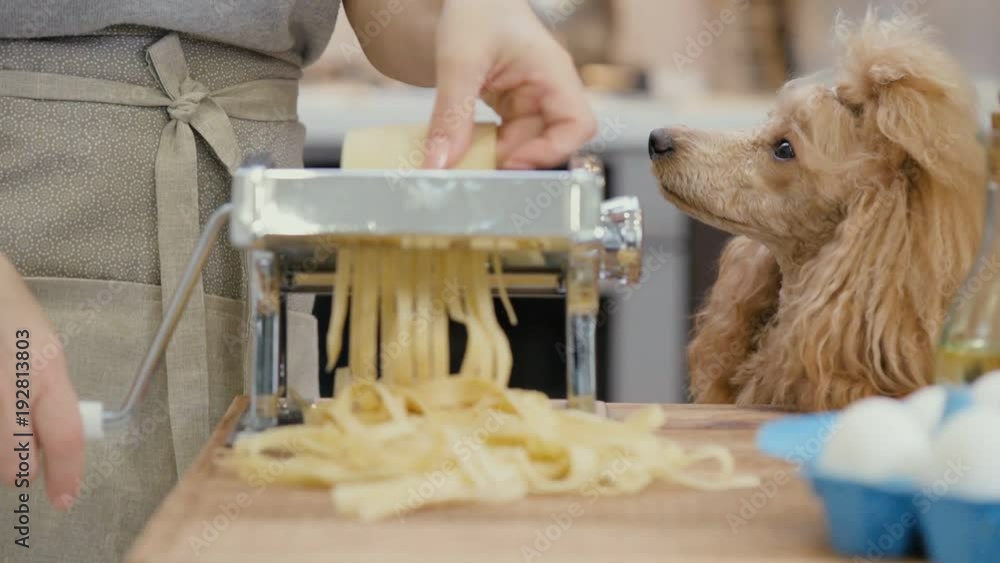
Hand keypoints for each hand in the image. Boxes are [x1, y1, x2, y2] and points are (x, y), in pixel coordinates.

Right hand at [0, 253, 82, 507]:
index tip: (65, 496)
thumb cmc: (5, 309)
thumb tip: (51, 435)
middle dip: (19, 465)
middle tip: (22, 454)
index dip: (66, 473)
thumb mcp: (44, 347)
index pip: (65, 436)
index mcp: (45, 369)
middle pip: (15, 461)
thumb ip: (49, 392)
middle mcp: (10, 384)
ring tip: (6, 403)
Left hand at [423, 0, 596, 169]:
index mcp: (553, 73)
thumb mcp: (458, 62)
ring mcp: (532, 99)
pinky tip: (464, 144)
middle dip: (514, 158)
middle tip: (475, 167)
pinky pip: (507, 137)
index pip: (579, 125)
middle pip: (549, 142)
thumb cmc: (476, 8)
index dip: (552, 151)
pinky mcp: (512, 105)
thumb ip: (451, 115)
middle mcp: (549, 89)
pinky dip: (487, 146)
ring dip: (497, 155)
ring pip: (525, 144)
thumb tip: (440, 163)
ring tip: (464, 156)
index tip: (512, 161)